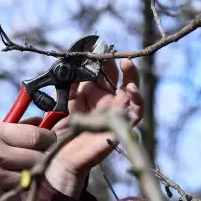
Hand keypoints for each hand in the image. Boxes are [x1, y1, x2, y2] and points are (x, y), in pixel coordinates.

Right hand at [0, 119, 55, 200]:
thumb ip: (11, 126)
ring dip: (28, 177)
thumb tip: (40, 120)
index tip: (50, 142)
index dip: (50, 139)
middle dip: (42, 159)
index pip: (36, 135)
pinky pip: (17, 197)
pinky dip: (13, 195)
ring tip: (14, 173)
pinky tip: (1, 188)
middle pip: (39, 158)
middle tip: (36, 159)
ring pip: (31, 178)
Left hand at [46, 59, 143, 196]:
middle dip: (117, 64)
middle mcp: (107, 99)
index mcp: (94, 92)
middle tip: (112, 53)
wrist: (62, 154)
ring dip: (132, 76)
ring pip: (133, 91)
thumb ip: (69, 83)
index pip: (102, 71)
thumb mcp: (64, 100)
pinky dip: (137, 100)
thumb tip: (72, 62)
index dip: (102, 59)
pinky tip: (131, 89)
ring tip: (127, 64)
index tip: (98, 46)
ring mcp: (116, 112)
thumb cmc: (63, 128)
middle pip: (119, 77)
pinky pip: (136, 113)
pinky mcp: (122, 126)